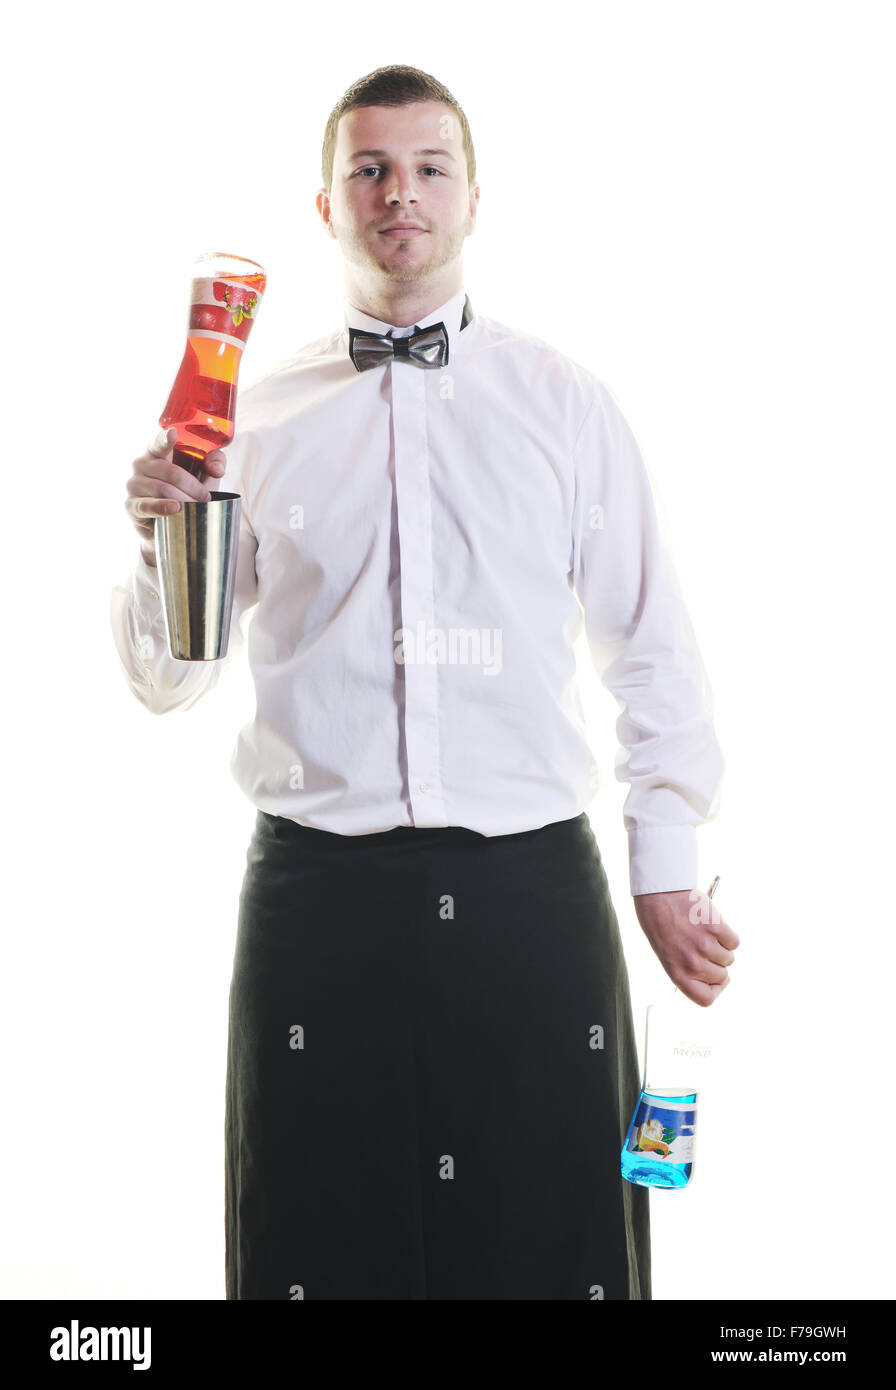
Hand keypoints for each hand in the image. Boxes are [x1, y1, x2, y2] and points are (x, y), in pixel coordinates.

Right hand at [124, 427, 227, 566]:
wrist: (172, 526)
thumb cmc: (187, 493)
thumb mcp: (205, 475)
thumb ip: (215, 461)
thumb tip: (216, 469)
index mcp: (157, 451)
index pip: (159, 442)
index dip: (166, 438)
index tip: (173, 434)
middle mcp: (141, 464)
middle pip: (171, 472)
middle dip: (193, 486)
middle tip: (206, 498)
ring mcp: (134, 484)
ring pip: (162, 489)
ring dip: (184, 499)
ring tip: (197, 508)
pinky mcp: (130, 505)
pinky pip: (146, 505)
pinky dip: (162, 507)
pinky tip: (175, 508)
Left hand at [633, 889, 739, 1005]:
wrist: (658, 895)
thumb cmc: (662, 926)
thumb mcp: (668, 955)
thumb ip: (689, 971)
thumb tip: (719, 980)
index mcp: (677, 974)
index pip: (706, 999)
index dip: (714, 990)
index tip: (713, 979)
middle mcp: (692, 963)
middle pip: (722, 977)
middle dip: (718, 965)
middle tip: (704, 948)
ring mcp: (705, 945)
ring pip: (730, 958)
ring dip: (722, 948)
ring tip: (704, 934)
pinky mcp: (716, 928)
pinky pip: (734, 942)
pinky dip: (727, 935)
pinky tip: (711, 926)